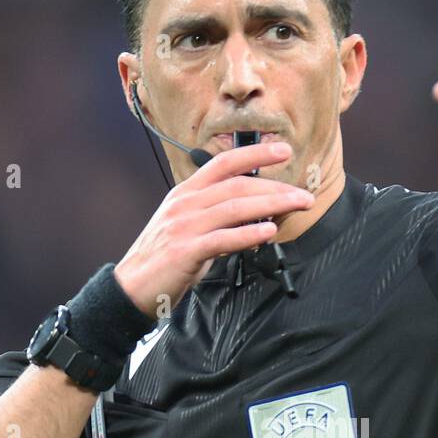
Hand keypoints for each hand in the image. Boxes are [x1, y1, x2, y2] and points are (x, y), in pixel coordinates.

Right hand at [114, 142, 313, 316]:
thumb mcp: (189, 227)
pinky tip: (269, 231)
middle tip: (305, 194)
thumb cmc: (165, 258)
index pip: (224, 163)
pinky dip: (248, 234)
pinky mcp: (186, 250)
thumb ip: (218, 217)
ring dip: (272, 205)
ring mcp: (185, 226)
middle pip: (237, 185)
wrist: (132, 286)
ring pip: (235, 208)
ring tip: (298, 206)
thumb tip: (256, 216)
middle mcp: (185, 203)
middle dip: (276, 187)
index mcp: (186, 193)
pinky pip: (223, 239)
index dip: (255, 153)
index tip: (283, 150)